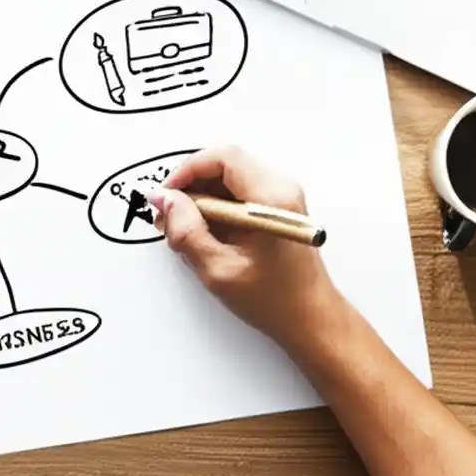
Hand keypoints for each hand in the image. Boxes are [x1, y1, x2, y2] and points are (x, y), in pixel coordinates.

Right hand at [147, 146, 343, 349]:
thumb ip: (187, 231)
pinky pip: (236, 192)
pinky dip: (214, 207)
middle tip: (168, 216)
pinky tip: (203, 234)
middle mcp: (280, 189)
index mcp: (271, 199)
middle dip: (190, 186)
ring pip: (227, 178)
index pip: (223, 158)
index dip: (186, 170)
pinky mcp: (275, 207)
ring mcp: (280, 196)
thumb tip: (164, 200)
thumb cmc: (274, 300)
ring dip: (200, 198)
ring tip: (183, 230)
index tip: (165, 195)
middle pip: (224, 164)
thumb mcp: (219, 270)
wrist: (311, 317)